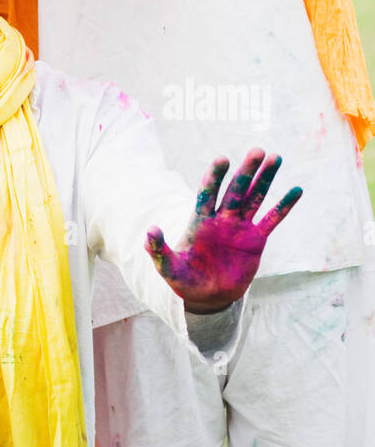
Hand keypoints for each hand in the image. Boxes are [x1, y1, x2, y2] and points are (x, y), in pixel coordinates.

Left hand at [146, 150, 301, 312]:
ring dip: (265, 179)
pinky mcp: (256, 240)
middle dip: (246, 171)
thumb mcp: (168, 268)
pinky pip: (272, 220)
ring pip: (255, 198)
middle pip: (235, 189)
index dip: (214, 176)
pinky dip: (284, 206)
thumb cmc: (185, 280)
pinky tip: (296, 190)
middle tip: (258, 150)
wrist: (208, 296)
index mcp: (200, 219)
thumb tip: (149, 230)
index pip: (208, 192)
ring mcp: (240, 226)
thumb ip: (159, 250)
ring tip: (276, 157)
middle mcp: (221, 217)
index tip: (222, 159)